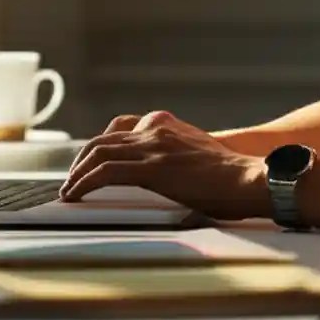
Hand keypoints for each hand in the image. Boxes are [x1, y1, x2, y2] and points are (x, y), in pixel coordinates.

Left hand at [60, 111, 269, 220]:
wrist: (249, 179)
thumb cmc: (231, 178)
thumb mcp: (198, 156)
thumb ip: (176, 157)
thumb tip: (167, 176)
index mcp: (166, 125)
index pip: (119, 127)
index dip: (99, 145)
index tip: (90, 161)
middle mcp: (155, 129)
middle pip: (103, 139)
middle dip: (82, 160)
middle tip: (73, 179)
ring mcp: (152, 146)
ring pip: (99, 153)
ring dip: (78, 173)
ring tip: (69, 190)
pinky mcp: (151, 168)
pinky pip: (105, 172)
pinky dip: (84, 183)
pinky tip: (75, 195)